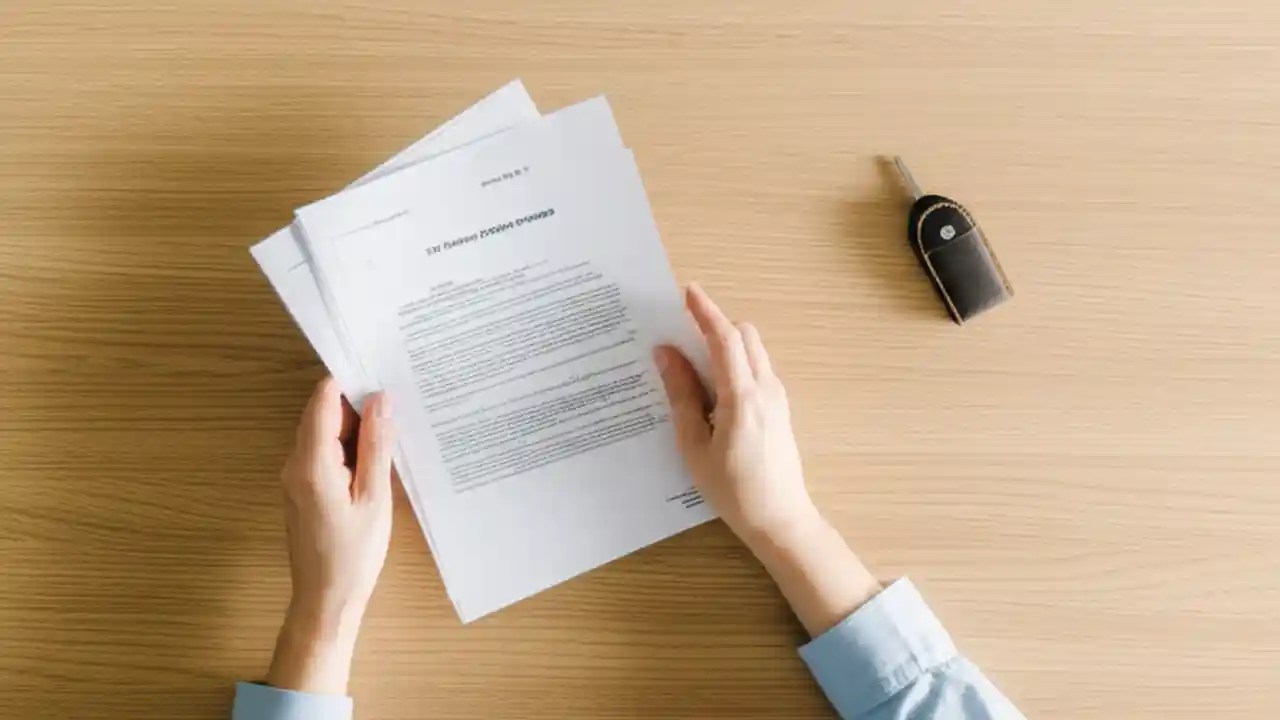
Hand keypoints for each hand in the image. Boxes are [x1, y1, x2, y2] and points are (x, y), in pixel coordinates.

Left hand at [266, 377, 394, 694]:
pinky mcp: (302, 488)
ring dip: (355, 427)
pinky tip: (376, 455)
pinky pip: (323, 452)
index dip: (350, 380)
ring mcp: (295, 476)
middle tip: (398, 398)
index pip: (323, 399)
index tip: (381, 369)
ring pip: (324, 432)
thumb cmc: (354, 554)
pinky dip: (348, 447)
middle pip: (322, 413)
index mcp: (311, 463)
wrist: (326, 599)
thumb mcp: (375, 497)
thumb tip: (381, 399)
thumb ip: (377, 446)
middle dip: (358, 403)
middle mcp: (295, 463)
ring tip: (394, 426)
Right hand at [656, 284, 879, 634]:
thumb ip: (682, 396)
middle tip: (682, 328)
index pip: (724, 338)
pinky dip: (735, 364)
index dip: (705, 311)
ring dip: (726, 345)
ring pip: (754, 352)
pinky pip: (758, 371)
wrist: (780, 520)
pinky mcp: (780, 410)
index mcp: (743, 395)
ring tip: (692, 360)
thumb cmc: (732, 489)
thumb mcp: (695, 446)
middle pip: (744, 336)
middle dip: (715, 325)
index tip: (687, 290)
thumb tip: (666, 353)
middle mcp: (766, 388)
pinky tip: (711, 387)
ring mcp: (778, 398)